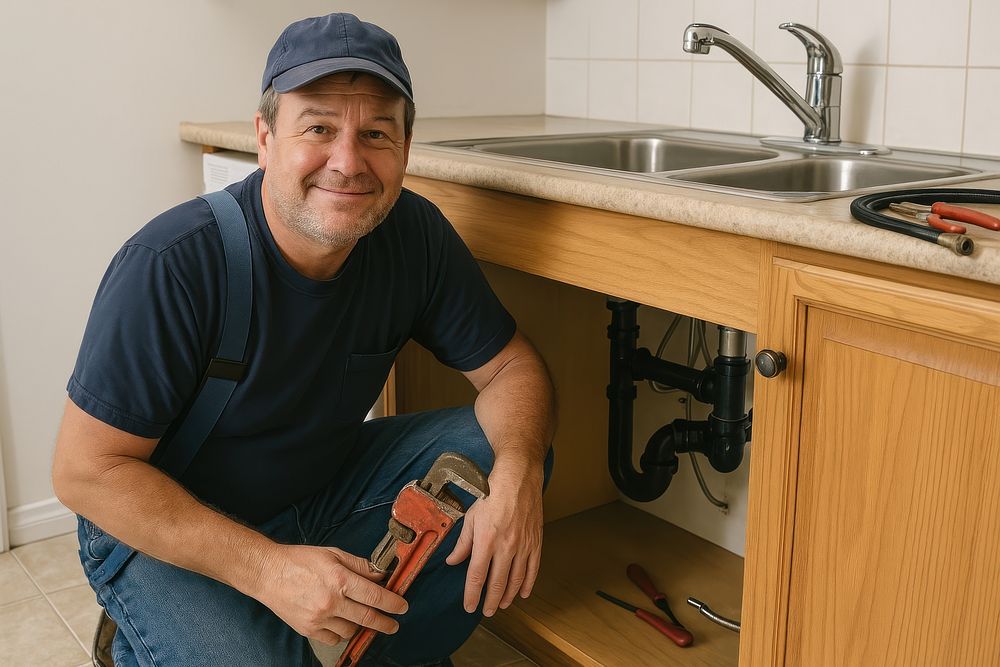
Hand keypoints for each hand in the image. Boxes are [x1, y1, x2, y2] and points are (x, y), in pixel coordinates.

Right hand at [255, 544, 407, 644]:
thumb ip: (359, 565)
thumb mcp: (333, 554)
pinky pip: (333, 639)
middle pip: (367, 618)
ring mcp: (319, 618)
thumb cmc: (300, 560)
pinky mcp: (308, 629)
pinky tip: (342, 623)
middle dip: (385, 623)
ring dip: (360, 626)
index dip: (392, 603)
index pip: (375, 595)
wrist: (267, 573)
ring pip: (351, 631)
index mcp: (339, 579)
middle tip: (394, 624)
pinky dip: (341, 634)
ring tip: (361, 618)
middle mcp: (330, 601)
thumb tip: (380, 574)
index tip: (402, 607)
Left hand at [445, 459, 543, 616]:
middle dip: (491, 601)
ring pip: (516, 579)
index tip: (469, 606)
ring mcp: (523, 545)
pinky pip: (533, 568)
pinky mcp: (535, 541)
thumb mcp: (471, 517)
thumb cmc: (493, 493)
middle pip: (497, 583)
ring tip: (502, 605)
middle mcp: (506, 546)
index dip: (472, 595)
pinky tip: (523, 593)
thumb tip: (453, 561)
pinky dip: (528, 583)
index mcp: (486, 540)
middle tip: (486, 612)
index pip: (477, 576)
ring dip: (509, 596)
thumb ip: (462, 543)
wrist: (518, 478)